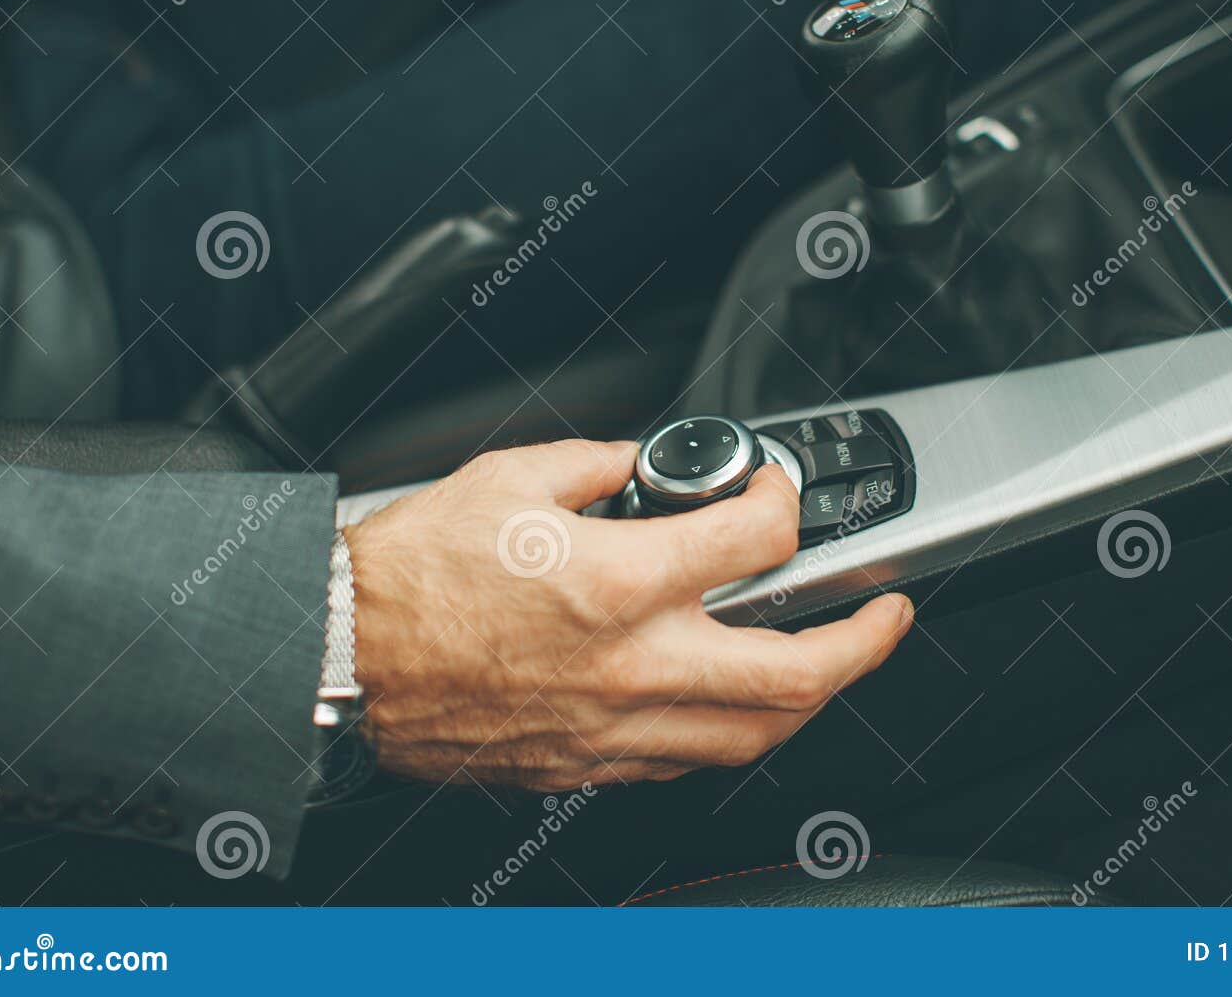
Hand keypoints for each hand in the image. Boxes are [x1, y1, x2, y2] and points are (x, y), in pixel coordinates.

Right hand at [344, 438, 912, 790]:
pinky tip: (728, 703)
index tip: (775, 495)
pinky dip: (726, 732)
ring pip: (755, 737)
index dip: (785, 501)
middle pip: (796, 673)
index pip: (758, 543)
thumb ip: (598, 465)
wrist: (344, 654)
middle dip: (867, 642)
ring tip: (829, 666)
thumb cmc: (409, 575)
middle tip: (887, 614)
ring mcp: (613, 727)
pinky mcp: (585, 765)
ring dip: (812, 699)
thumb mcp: (510, 476)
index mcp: (619, 581)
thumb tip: (640, 466)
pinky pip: (684, 764)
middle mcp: (631, 664)